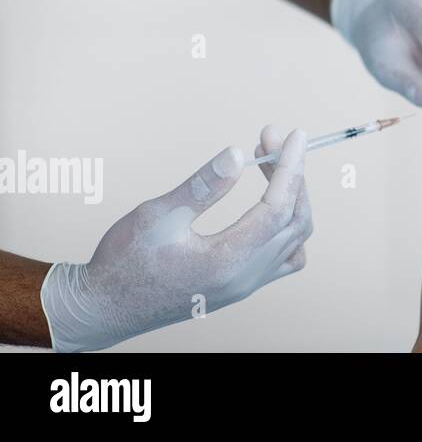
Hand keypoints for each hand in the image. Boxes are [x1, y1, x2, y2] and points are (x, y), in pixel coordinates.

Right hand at [40, 127, 312, 352]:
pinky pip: (285, 254)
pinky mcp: (241, 285)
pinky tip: (267, 200)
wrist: (104, 308)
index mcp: (228, 261)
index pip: (278, 208)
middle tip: (270, 139)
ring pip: (295, 237)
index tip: (295, 135)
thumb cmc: (125, 263)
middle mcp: (246, 277)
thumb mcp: (157, 217)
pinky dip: (287, 223)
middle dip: (291, 174)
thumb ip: (202, 187)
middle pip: (294, 219)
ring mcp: (247, 284)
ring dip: (292, 197)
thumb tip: (237, 155)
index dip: (291, 167)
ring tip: (270, 163)